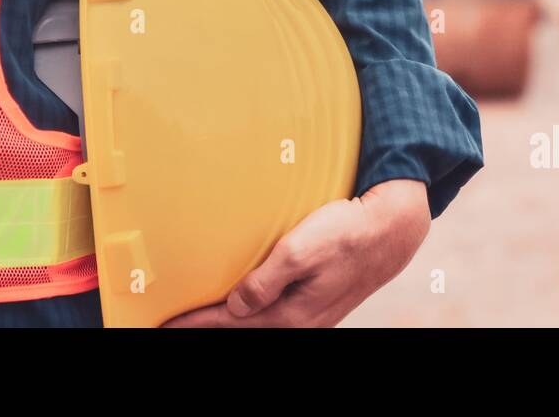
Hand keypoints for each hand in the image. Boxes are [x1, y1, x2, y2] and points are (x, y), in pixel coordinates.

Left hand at [162, 178, 430, 327]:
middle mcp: (301, 320)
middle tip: (175, 325)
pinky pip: (276, 312)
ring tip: (202, 318)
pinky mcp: (319, 301)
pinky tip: (243, 306)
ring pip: (259, 323)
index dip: (196, 322)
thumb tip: (236, 306)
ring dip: (229, 321)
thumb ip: (265, 281)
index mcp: (292, 313)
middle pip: (243, 329)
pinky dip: (252, 312)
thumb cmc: (348, 232)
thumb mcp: (301, 250)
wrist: (392, 230)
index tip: (166, 324)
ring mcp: (312, 314)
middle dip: (208, 326)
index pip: (231, 322)